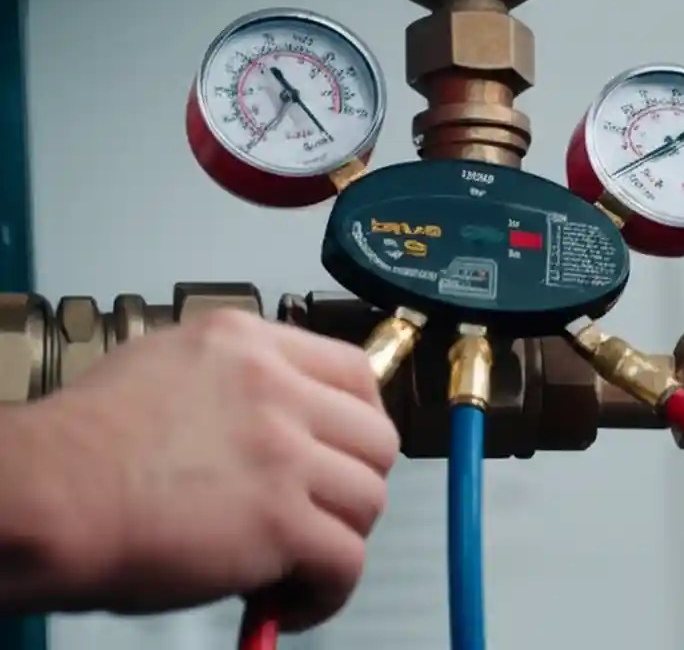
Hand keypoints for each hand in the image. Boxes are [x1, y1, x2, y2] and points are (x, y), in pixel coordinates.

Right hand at [28, 309, 397, 629]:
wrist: (44, 496)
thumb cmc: (80, 447)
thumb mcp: (163, 367)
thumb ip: (233, 382)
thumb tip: (275, 419)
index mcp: (247, 344)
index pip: (353, 371)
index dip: (364, 419)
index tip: (351, 450)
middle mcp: (275, 389)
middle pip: (377, 438)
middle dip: (359, 482)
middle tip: (326, 511)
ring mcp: (283, 453)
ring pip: (369, 500)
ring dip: (343, 538)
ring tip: (301, 563)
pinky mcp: (279, 520)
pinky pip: (346, 561)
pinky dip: (330, 592)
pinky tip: (292, 601)